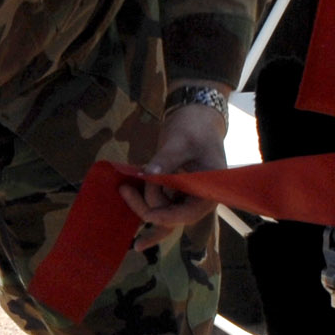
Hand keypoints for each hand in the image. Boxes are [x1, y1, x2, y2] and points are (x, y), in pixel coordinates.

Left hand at [119, 104, 229, 237]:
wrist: (196, 117)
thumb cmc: (195, 127)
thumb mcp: (180, 141)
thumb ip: (166, 159)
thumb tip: (148, 175)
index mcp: (209, 190)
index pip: (189, 214)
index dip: (167, 217)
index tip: (147, 215)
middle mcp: (198, 197)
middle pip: (172, 215)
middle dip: (148, 206)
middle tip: (125, 190)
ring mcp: (185, 195)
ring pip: (162, 210)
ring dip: (143, 203)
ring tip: (124, 189)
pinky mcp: (173, 189)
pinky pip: (157, 200)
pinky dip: (143, 197)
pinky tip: (128, 190)